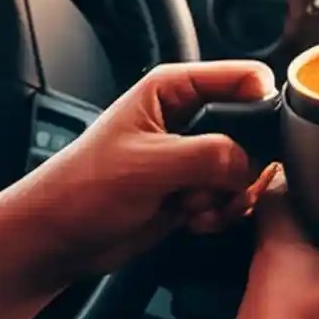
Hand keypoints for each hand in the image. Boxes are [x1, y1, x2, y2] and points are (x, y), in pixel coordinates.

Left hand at [0, 60, 278, 318]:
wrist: (57, 240)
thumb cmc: (80, 189)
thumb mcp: (151, 163)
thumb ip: (212, 154)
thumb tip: (252, 164)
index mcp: (174, 89)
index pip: (244, 78)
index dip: (261, 104)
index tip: (260, 137)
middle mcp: (189, 118)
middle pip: (252, 129)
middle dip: (244, 164)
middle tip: (219, 181)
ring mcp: (192, 156)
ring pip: (247, 168)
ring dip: (230, 194)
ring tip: (194, 204)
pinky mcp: (194, 189)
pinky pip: (233, 196)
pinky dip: (221, 212)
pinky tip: (193, 218)